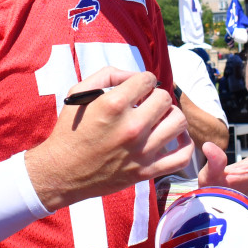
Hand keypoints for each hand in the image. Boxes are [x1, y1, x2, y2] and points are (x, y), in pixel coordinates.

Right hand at [25, 68, 192, 211]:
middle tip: (146, 104)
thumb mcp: (79, 93)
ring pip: (179, 123)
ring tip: (160, 119)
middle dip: (156, 97)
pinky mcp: (146, 172)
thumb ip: (108, 75)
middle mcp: (131, 127)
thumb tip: (134, 75)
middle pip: (165, 99)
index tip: (137, 90)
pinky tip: (177, 138)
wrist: (61, 172)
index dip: (144, 81)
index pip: (148, 80)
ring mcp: (141, 151)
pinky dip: (186, 146)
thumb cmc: (70, 130)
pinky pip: (181, 158)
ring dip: (171, 116)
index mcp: (114, 105)